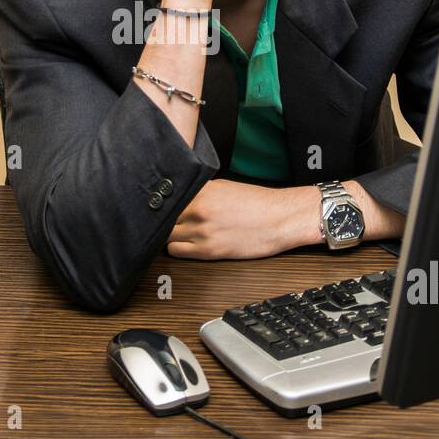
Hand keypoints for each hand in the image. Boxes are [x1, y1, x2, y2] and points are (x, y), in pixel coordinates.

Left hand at [167, 179, 318, 259]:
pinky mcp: (208, 250)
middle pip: (162, 217)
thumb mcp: (223, 187)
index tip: (158, 208)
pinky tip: (184, 244)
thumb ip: (199, 193)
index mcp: (201, 190)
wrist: (280, 219)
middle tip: (164, 222)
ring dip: (167, 235)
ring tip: (177, 233)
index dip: (160, 205)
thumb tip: (180, 199)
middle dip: (162, 220)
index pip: (166, 198)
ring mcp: (201, 230)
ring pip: (165, 236)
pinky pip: (176, 251)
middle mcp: (198, 209)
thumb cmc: (257, 203)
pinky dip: (176, 249)